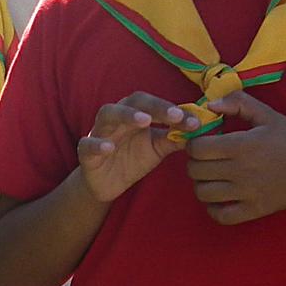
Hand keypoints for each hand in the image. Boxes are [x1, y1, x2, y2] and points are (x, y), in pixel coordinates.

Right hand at [78, 93, 199, 202]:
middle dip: (155, 106)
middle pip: (133, 101)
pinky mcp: (86, 152)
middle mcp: (117, 118)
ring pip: (108, 114)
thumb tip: (199, 128)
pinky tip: (108, 147)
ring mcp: (99, 132)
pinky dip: (97, 144)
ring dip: (126, 115)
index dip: (173, 109)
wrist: (107, 184)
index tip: (194, 121)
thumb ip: (173, 138)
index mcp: (135, 114)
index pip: (153, 103)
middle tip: (174, 115)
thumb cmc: (132, 159)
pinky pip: (87, 144)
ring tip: (144, 121)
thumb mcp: (156, 149)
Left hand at [183, 92, 285, 224]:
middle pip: (195, 171)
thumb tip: (209, 104)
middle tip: (205, 160)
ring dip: (201, 184)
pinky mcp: (254, 210)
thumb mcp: (267, 115)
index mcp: (242, 145)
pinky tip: (220, 198)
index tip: (202, 142)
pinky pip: (220, 216)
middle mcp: (241, 170)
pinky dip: (213, 208)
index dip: (193, 144)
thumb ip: (237, 103)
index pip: (197, 148)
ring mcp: (247, 193)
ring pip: (203, 193)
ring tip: (211, 177)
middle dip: (194, 163)